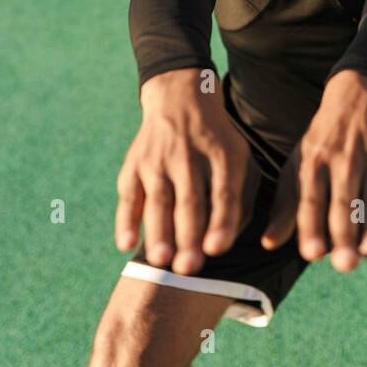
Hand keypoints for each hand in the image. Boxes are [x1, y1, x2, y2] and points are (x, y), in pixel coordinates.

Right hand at [115, 68, 259, 274]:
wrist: (180, 97)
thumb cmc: (218, 143)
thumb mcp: (241, 159)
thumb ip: (240, 199)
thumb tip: (225, 242)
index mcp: (223, 156)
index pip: (224, 192)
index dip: (221, 221)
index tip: (217, 249)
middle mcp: (190, 157)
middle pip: (189, 200)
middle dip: (188, 235)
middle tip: (189, 269)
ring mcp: (158, 160)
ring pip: (158, 200)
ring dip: (158, 232)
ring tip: (160, 261)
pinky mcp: (134, 165)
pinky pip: (128, 196)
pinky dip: (125, 220)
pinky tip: (125, 245)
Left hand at [261, 70, 366, 270]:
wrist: (361, 96)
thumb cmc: (324, 144)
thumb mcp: (298, 166)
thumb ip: (286, 207)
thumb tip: (268, 244)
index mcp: (314, 163)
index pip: (311, 199)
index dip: (311, 227)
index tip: (312, 255)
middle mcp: (344, 160)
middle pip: (344, 202)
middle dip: (344, 234)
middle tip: (345, 265)